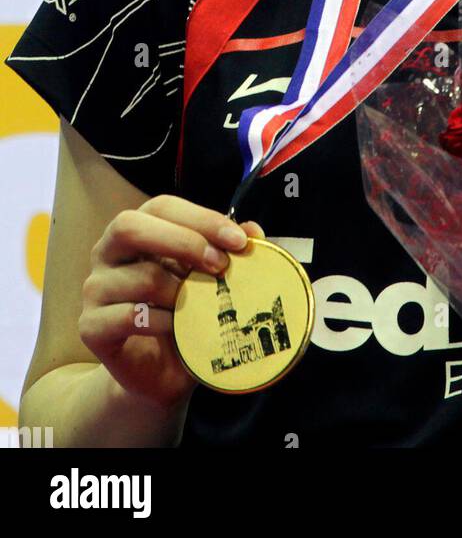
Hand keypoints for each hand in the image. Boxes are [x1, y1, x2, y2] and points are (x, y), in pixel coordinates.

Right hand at [79, 194, 264, 410]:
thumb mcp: (209, 278)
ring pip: (139, 276)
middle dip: (182, 241)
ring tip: (198, 307)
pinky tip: (177, 330)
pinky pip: (128, 317)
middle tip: (219, 265)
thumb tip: (254, 230)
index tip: (239, 240)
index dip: (201, 218)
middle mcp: (107, 252)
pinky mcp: (90, 326)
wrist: (161, 371)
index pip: (161, 207)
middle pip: (130, 226)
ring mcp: (95, 289)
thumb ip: (227, 250)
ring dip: (180, 292)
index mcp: (136, 230)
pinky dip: (161, 322)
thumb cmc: (185, 313)